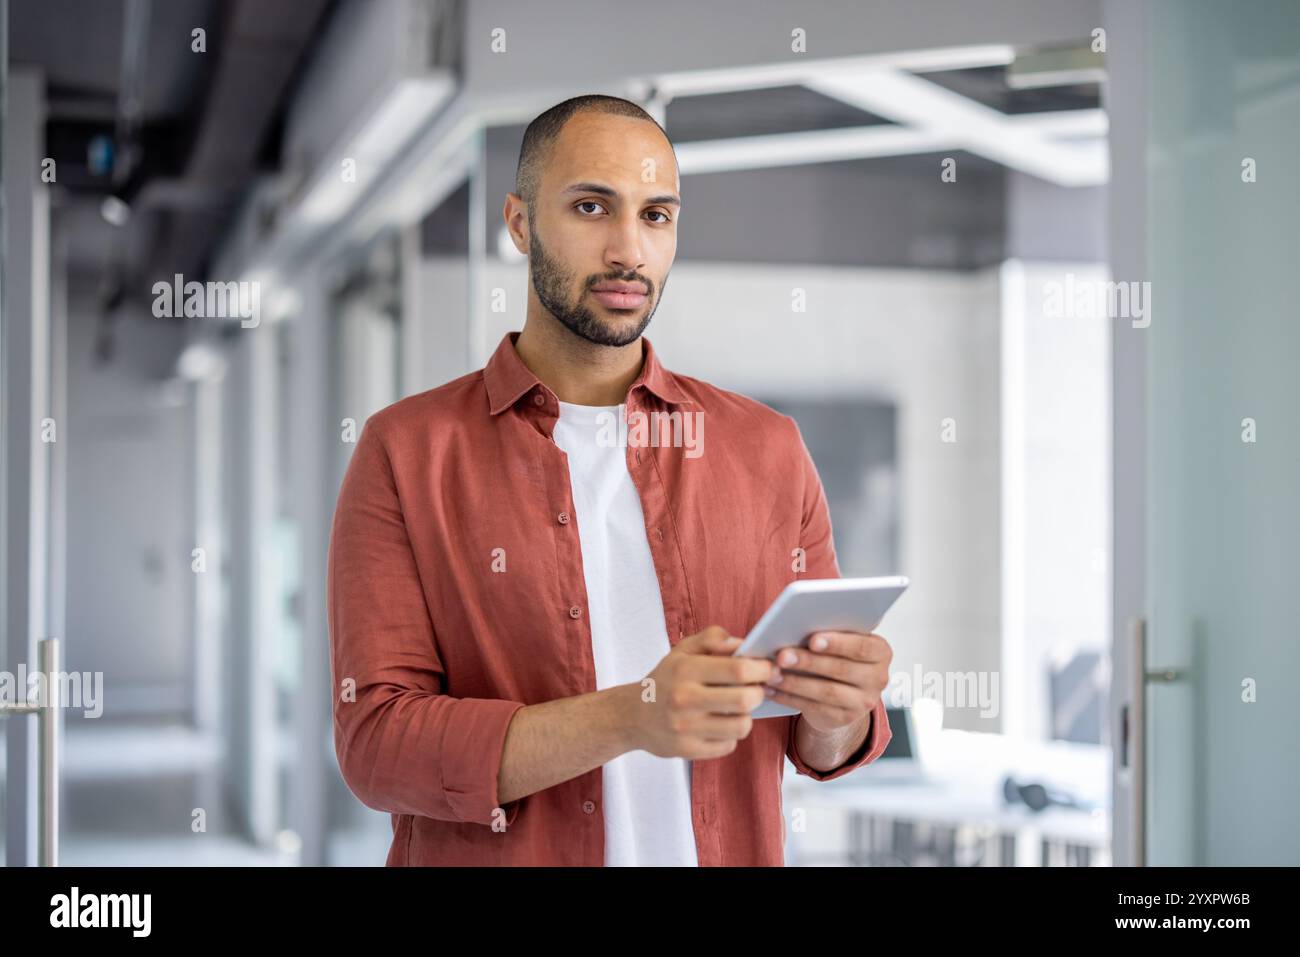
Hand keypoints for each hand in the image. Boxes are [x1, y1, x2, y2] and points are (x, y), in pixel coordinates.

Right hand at [632, 625, 774, 759]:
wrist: (632, 716)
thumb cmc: (665, 680)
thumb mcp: (682, 651)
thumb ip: (712, 639)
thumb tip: (742, 644)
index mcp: (686, 670)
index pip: (738, 670)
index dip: (762, 669)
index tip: (768, 669)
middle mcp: (685, 699)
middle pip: (745, 700)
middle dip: (759, 693)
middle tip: (755, 690)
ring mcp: (687, 728)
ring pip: (742, 726)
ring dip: (746, 716)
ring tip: (736, 709)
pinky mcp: (689, 750)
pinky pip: (729, 745)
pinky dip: (730, 735)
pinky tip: (719, 725)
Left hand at [764, 630, 891, 733]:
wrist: (845, 693)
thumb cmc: (838, 654)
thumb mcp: (840, 641)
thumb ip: (828, 633)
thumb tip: (795, 626)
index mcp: (881, 651)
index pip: (862, 646)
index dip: (837, 643)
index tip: (812, 639)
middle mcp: (878, 677)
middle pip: (841, 669)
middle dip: (808, 662)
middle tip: (781, 656)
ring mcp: (864, 702)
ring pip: (827, 691)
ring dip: (795, 683)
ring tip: (772, 674)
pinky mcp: (846, 718)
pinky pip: (815, 708)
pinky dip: (790, 698)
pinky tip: (772, 690)